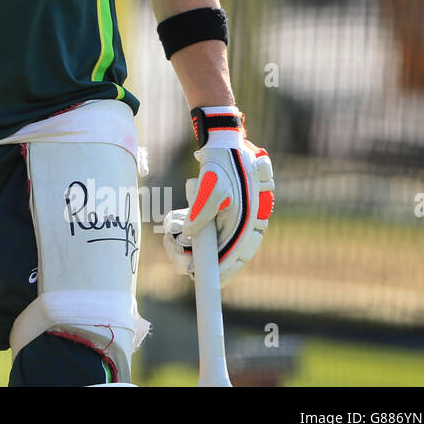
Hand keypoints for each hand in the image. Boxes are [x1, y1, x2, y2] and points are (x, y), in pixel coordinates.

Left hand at [162, 107, 273, 287]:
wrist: (224, 141)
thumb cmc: (222, 163)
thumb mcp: (211, 188)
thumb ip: (201, 214)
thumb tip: (190, 236)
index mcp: (249, 222)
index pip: (238, 257)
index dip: (223, 271)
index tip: (205, 282)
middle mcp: (245, 224)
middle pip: (225, 254)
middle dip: (202, 260)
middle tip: (181, 261)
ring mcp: (234, 218)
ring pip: (212, 243)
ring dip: (192, 244)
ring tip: (174, 236)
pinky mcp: (222, 211)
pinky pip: (207, 229)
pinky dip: (192, 230)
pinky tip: (178, 222)